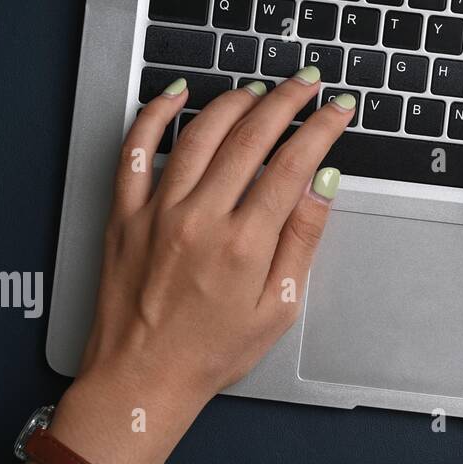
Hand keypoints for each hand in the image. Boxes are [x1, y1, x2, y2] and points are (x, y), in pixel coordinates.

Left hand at [46, 67, 352, 463]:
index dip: (321, 128)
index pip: (293, 164)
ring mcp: (157, 212)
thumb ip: (302, 240)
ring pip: (200, 133)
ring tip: (259, 87)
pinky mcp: (124, 214)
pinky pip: (136, 151)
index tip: (338, 108)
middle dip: (286, 100)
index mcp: (243, 243)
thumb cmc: (211, 352)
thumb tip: (323, 184)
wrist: (140, 381)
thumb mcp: (278, 306)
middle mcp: (200, 218)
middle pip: (251, 136)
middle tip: (306, 82)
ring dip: (234, 101)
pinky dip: (154, 115)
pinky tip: (176, 94)